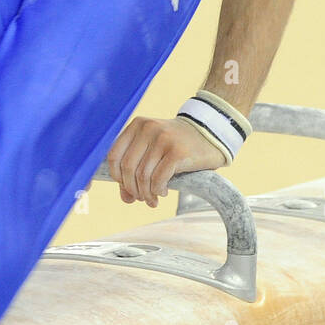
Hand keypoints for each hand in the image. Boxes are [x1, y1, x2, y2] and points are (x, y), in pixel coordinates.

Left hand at [106, 116, 226, 207]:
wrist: (211, 134)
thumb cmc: (178, 146)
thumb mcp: (153, 151)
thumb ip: (135, 171)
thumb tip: (126, 198)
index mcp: (137, 125)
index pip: (114, 156)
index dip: (118, 178)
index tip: (128, 189)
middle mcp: (148, 128)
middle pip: (128, 168)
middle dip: (133, 189)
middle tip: (142, 198)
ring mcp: (163, 139)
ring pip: (143, 176)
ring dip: (146, 194)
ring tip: (153, 199)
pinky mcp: (177, 152)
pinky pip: (159, 179)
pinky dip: (158, 191)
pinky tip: (164, 192)